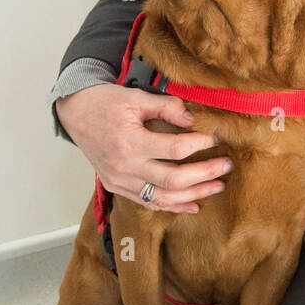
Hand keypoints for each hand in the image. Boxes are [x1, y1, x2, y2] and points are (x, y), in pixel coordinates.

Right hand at [55, 84, 232, 212]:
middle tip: (228, 166)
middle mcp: (125, 166)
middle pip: (173, 179)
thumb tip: (194, 118)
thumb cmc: (106, 103)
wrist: (76, 113)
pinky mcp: (118, 187)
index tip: (218, 137)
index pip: (175, 148)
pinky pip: (149, 203)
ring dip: (195, 194)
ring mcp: (121, 181)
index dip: (201, 144)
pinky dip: (173, 206)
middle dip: (205, 174)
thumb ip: (167, 107)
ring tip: (219, 186)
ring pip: (163, 197)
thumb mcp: (136, 97)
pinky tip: (194, 205)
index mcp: (130, 142)